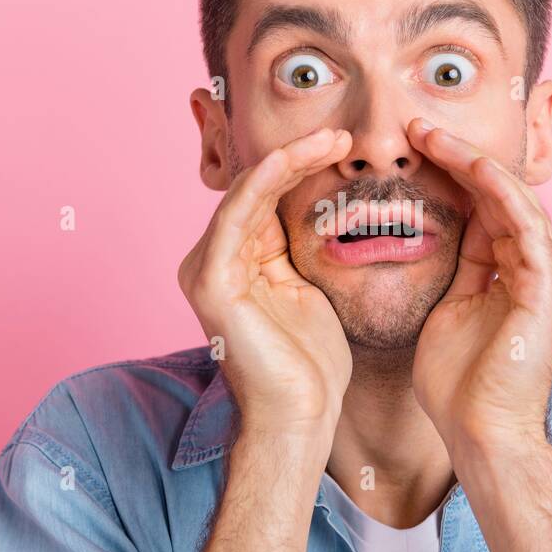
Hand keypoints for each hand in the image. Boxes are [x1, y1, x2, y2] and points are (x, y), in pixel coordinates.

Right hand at [178, 127, 353, 447]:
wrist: (301, 417)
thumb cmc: (312, 364)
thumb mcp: (312, 289)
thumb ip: (304, 249)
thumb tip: (327, 206)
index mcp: (238, 260)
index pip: (267, 197)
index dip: (302, 165)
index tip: (345, 145)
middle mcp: (214, 258)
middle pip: (255, 188)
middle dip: (299, 154)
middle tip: (343, 134)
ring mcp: (206, 268)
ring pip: (247, 191)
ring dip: (290, 159)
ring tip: (334, 139)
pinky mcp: (209, 281)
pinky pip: (238, 214)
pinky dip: (268, 180)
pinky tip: (299, 158)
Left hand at [406, 118, 551, 454]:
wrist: (481, 434)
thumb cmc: (462, 383)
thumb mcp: (455, 305)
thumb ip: (465, 264)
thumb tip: (452, 222)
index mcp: (524, 269)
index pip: (490, 204)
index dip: (455, 170)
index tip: (414, 145)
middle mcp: (546, 264)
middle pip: (503, 192)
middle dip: (460, 155)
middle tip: (417, 125)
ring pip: (513, 197)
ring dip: (471, 160)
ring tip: (430, 134)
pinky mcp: (548, 286)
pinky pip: (522, 222)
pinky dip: (494, 188)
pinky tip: (463, 162)